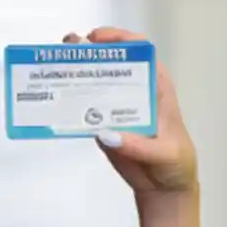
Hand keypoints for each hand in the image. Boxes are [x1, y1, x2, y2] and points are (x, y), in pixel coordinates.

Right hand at [65, 27, 198, 195]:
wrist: (164, 188)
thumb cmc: (176, 164)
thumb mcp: (166, 153)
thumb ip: (140, 146)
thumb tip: (106, 133)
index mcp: (158, 89)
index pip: (142, 54)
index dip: (121, 39)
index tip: (98, 39)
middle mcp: (136, 92)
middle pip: (113, 62)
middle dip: (90, 50)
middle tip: (69, 47)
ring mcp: (117, 106)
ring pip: (95, 81)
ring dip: (75, 70)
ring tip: (54, 64)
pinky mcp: (102, 123)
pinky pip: (83, 108)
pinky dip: (67, 100)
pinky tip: (51, 96)